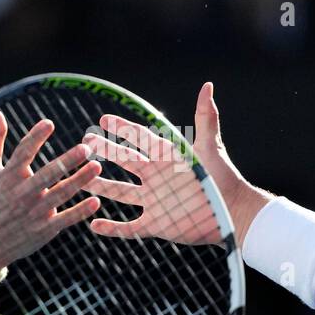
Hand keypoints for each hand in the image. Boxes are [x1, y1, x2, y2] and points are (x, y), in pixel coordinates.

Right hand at [0, 111, 102, 267]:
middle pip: (47, 174)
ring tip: (97, 167)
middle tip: (86, 148)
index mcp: (9, 176)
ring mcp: (35, 212)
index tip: (49, 123)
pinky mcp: (45, 228)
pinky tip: (96, 201)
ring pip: (61, 194)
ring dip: (79, 181)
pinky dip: (80, 211)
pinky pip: (66, 219)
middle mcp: (22, 193)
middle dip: (66, 161)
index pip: (23, 153)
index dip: (35, 137)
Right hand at [83, 82, 263, 243]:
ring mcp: (154, 200)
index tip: (104, 119)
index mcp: (167, 156)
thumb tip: (208, 86)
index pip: (139, 138)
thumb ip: (206, 118)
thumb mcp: (211, 148)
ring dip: (101, 185)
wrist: (234, 214)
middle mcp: (156, 176)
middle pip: (124, 161)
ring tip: (80, 179)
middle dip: (104, 151)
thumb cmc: (224, 179)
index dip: (122, 128)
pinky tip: (92, 224)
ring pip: (120, 192)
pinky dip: (111, 228)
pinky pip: (128, 227)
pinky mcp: (155, 224)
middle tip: (85, 142)